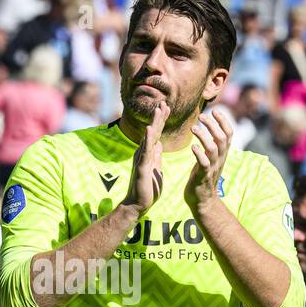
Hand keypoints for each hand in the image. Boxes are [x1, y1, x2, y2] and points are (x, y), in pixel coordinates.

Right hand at [123, 99, 168, 213]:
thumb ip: (156, 156)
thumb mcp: (156, 168)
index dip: (162, 120)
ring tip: (159, 110)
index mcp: (149, 153)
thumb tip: (160, 144)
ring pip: (149, 138)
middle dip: (159, 117)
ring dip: (154, 123)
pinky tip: (149, 129)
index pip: (156, 134)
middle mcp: (143, 153)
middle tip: (164, 102)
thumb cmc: (147, 188)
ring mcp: (142, 159)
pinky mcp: (142, 167)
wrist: (138, 204)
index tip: (167, 107)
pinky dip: (147, 139)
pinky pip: (145, 151)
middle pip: (153, 132)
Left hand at [186, 107, 232, 210]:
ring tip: (194, 128)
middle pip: (222, 138)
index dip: (224, 121)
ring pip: (214, 148)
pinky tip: (192, 147)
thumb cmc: (203, 177)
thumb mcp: (210, 159)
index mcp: (222, 154)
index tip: (215, 110)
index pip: (229, 134)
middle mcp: (220, 159)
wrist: (202, 201)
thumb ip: (212, 145)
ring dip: (204, 136)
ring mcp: (212, 168)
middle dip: (213, 125)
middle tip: (201, 116)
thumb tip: (210, 128)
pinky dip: (199, 154)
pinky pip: (204, 163)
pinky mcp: (203, 176)